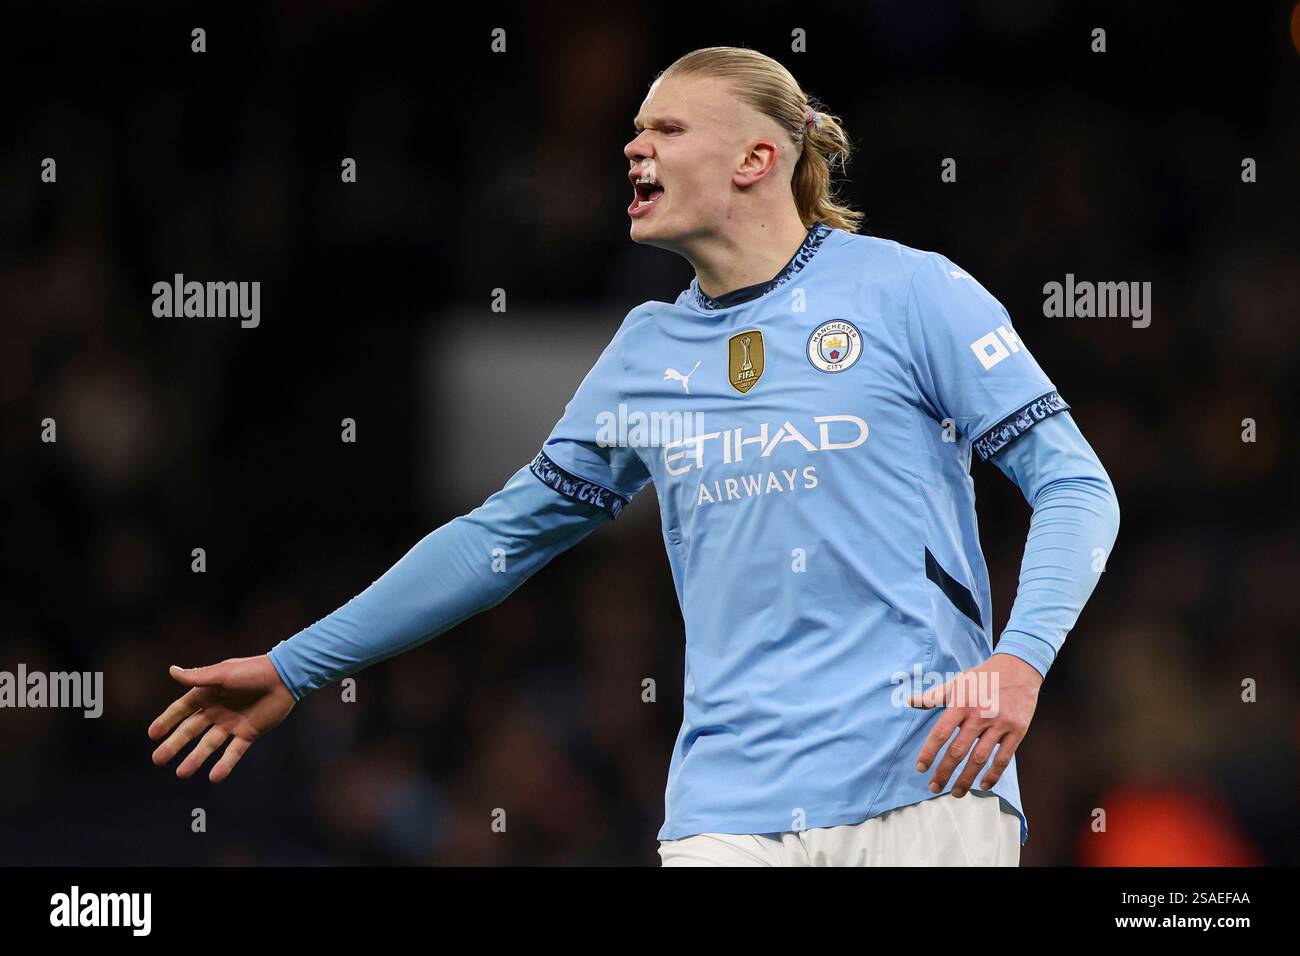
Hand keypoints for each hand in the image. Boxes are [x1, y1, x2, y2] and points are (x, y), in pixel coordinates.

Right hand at [148, 655, 295, 781]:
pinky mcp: (248, 733)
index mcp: (208, 694)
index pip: (181, 710)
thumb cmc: (252, 671)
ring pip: (209, 744)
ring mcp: (231, 723)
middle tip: (158, 760)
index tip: (152, 734)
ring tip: (182, 773)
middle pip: (191, 731)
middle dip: (174, 744)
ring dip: (195, 758)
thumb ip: (199, 676)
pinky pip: (234, 751)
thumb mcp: (223, 673)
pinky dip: (225, 764)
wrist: (284, 677)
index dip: (167, 721)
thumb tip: (172, 671)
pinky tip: (214, 776)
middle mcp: (216, 710)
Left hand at [907, 652, 1042, 797]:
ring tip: (956, 792)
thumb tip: (911, 701)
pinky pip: (1003, 758)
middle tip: (934, 787)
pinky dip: (993, 774)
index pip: (940, 733)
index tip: (920, 768)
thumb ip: (934, 696)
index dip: (928, 753)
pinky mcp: (1016, 731)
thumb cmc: (984, 676)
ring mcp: (999, 725)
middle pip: (958, 751)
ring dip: (966, 779)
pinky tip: (983, 785)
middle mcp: (979, 716)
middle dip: (944, 772)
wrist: (1019, 668)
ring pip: (979, 759)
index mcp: (961, 704)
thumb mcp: (957, 682)